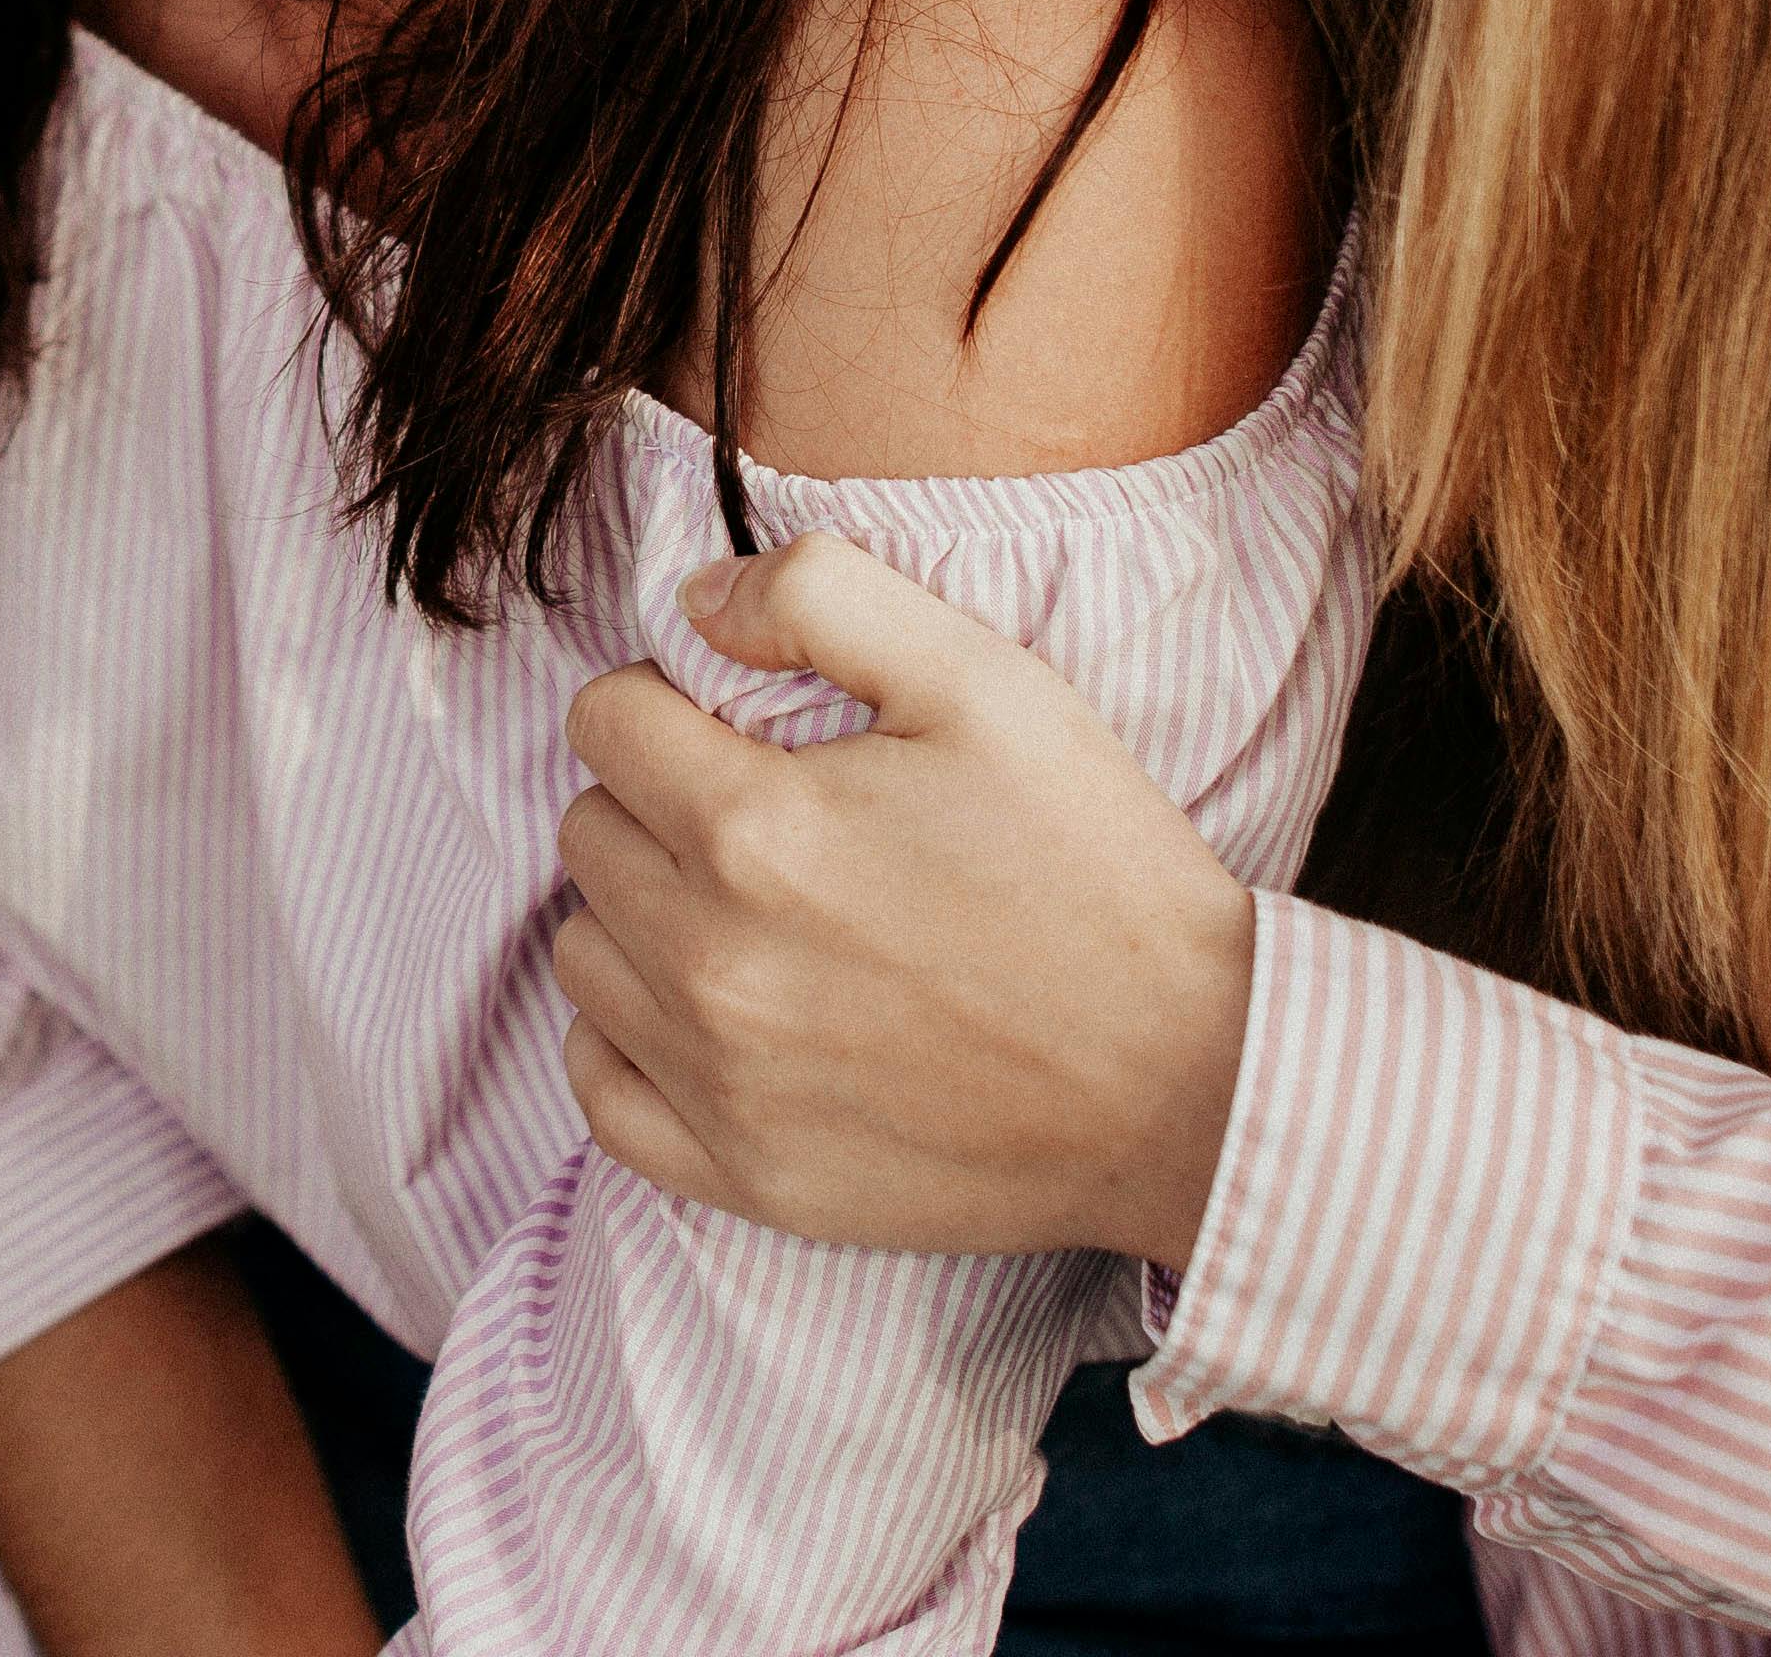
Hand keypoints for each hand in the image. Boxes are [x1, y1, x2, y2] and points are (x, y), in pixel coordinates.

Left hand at [553, 532, 1259, 1266]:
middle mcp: (710, 959)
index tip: (739, 726)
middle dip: (656, 800)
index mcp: (754, 826)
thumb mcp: (987, 680)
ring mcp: (719, 1080)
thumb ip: (822, 596)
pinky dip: (633, 1044)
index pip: (603, 721)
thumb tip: (695, 602)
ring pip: (584, 955)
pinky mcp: (743, 1175)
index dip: (667, 701)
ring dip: (642, 917)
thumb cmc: (1095, 868)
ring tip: (754, 914)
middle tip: (769, 818)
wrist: (1185, 1081)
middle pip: (588, 831)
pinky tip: (715, 1014)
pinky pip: (600, 1091)